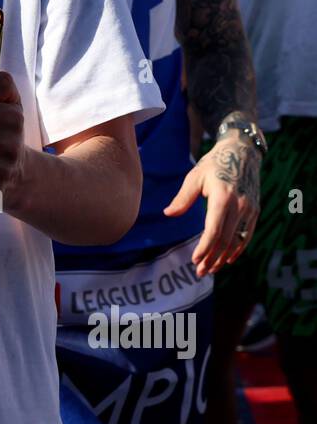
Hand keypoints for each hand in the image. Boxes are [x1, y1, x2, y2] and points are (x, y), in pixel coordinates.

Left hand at [164, 136, 260, 277]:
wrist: (242, 152)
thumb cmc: (213, 164)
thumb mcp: (195, 177)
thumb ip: (183, 198)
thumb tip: (167, 214)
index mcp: (222, 197)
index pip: (214, 230)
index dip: (205, 248)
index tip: (194, 260)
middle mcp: (239, 205)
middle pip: (225, 240)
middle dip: (212, 258)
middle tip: (199, 271)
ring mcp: (249, 209)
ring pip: (237, 240)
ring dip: (224, 257)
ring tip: (210, 269)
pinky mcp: (254, 210)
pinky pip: (246, 235)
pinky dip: (237, 249)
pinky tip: (227, 259)